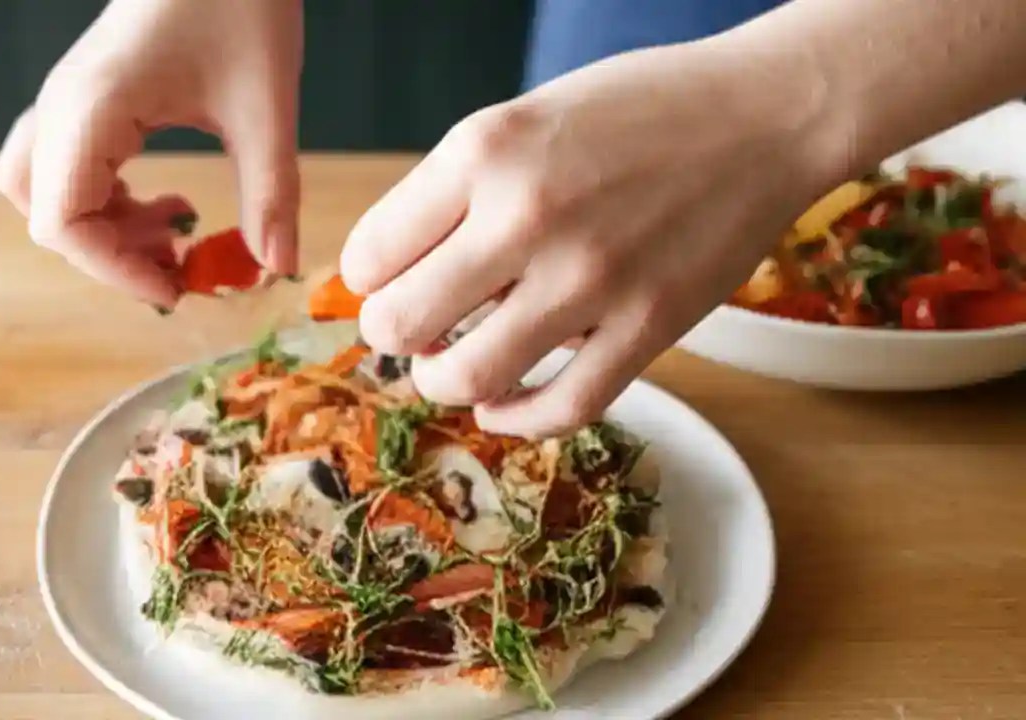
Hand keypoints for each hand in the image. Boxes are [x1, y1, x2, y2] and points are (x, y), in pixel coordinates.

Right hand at [0, 0, 302, 306]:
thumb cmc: (241, 2)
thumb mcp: (266, 106)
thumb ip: (272, 192)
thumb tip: (277, 267)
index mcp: (92, 107)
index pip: (60, 221)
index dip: (112, 270)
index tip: (176, 288)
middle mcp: (64, 106)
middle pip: (45, 214)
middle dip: (110, 255)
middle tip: (183, 266)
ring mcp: (69, 101)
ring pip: (46, 194)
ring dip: (105, 230)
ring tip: (177, 232)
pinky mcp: (89, 99)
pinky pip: (68, 169)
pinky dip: (109, 202)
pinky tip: (170, 201)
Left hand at [341, 41, 842, 436]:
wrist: (765, 115)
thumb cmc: (636, 110)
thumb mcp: (522, 119)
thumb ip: (454, 193)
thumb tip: (391, 275)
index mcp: (484, 150)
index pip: (369, 254)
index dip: (367, 278)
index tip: (388, 279)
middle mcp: (528, 215)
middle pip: (399, 323)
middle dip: (393, 333)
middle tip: (416, 323)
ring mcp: (591, 279)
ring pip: (466, 378)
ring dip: (443, 381)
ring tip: (452, 362)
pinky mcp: (649, 328)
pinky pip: (558, 408)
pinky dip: (514, 420)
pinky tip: (500, 406)